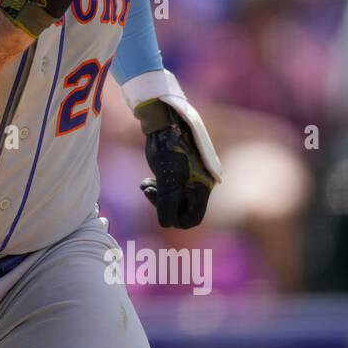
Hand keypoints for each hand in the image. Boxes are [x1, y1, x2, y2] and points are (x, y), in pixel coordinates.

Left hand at [135, 99, 214, 228]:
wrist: (164, 122)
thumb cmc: (169, 149)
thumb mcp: (168, 179)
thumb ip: (167, 203)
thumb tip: (166, 225)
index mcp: (203, 188)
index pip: (192, 218)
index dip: (175, 219)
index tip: (160, 210)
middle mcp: (199, 185)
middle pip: (181, 210)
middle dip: (162, 205)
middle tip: (148, 191)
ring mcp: (189, 178)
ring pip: (172, 200)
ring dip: (157, 196)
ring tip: (145, 184)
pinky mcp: (178, 171)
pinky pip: (168, 189)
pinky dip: (157, 188)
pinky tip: (146, 180)